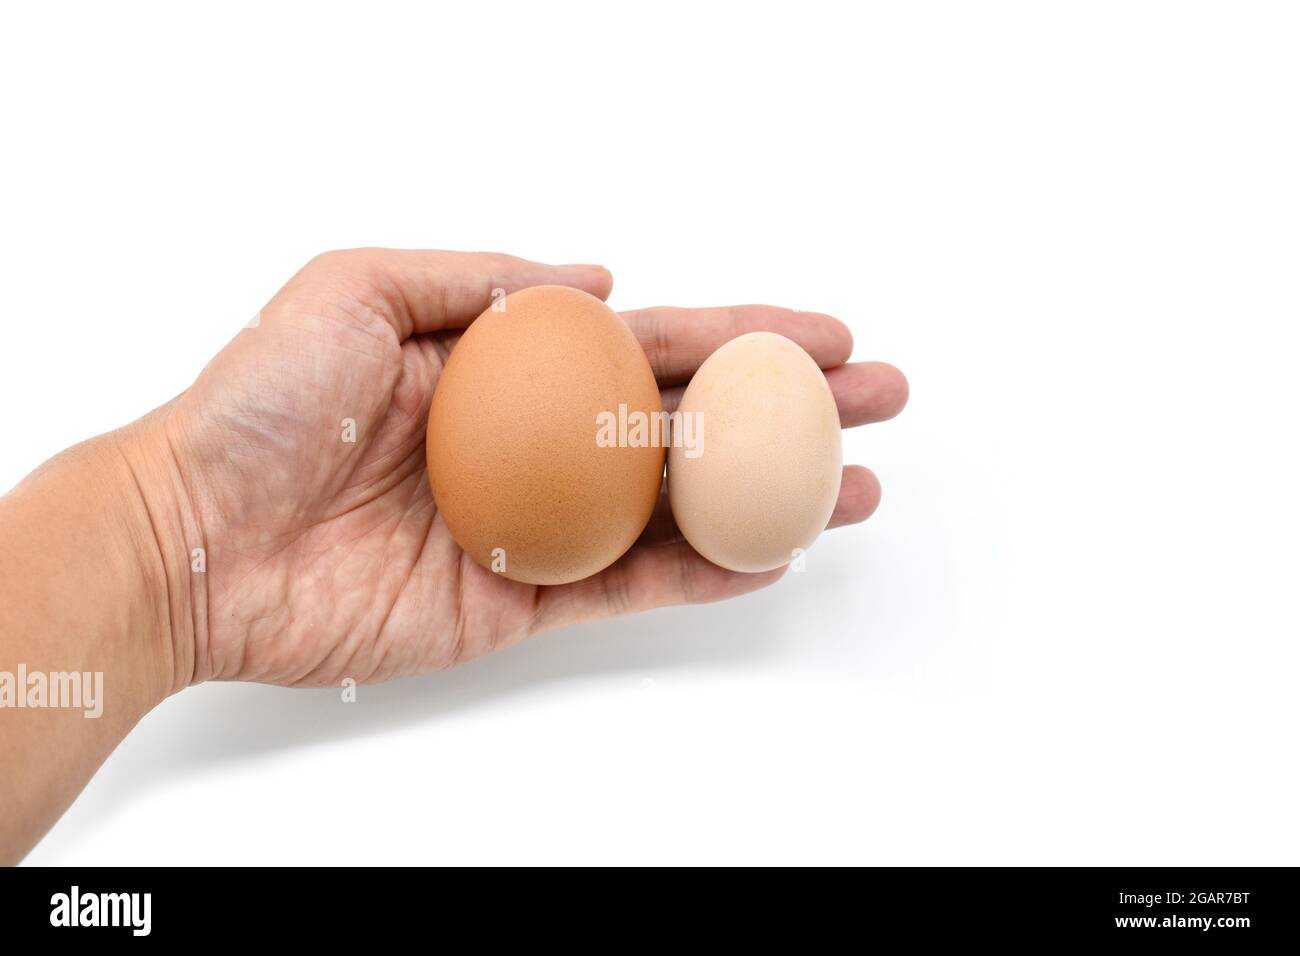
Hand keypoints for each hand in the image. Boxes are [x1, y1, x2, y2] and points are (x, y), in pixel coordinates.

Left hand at [127, 250, 907, 690]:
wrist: (196, 538)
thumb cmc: (255, 406)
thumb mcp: (354, 288)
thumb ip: (478, 278)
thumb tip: (592, 275)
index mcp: (507, 367)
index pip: (648, 344)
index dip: (741, 335)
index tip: (822, 333)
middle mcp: (535, 442)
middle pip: (685, 422)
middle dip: (787, 410)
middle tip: (876, 401)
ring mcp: (536, 524)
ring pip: (675, 508)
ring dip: (769, 495)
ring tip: (854, 485)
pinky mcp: (519, 600)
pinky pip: (626, 587)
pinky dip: (700, 574)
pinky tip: (767, 554)